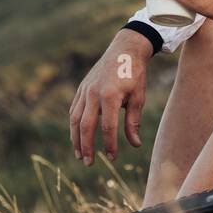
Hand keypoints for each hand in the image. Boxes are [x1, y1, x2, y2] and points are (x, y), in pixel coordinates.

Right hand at [68, 30, 151, 166]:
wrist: (125, 49)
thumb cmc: (135, 74)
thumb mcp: (138, 97)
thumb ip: (133, 121)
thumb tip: (134, 144)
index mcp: (110, 95)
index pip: (107, 127)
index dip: (109, 144)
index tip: (112, 157)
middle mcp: (93, 93)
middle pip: (85, 126)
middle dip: (86, 147)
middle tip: (88, 163)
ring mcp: (85, 90)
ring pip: (75, 119)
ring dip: (76, 139)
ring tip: (80, 154)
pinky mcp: (81, 88)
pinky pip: (74, 110)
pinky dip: (74, 125)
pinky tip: (77, 136)